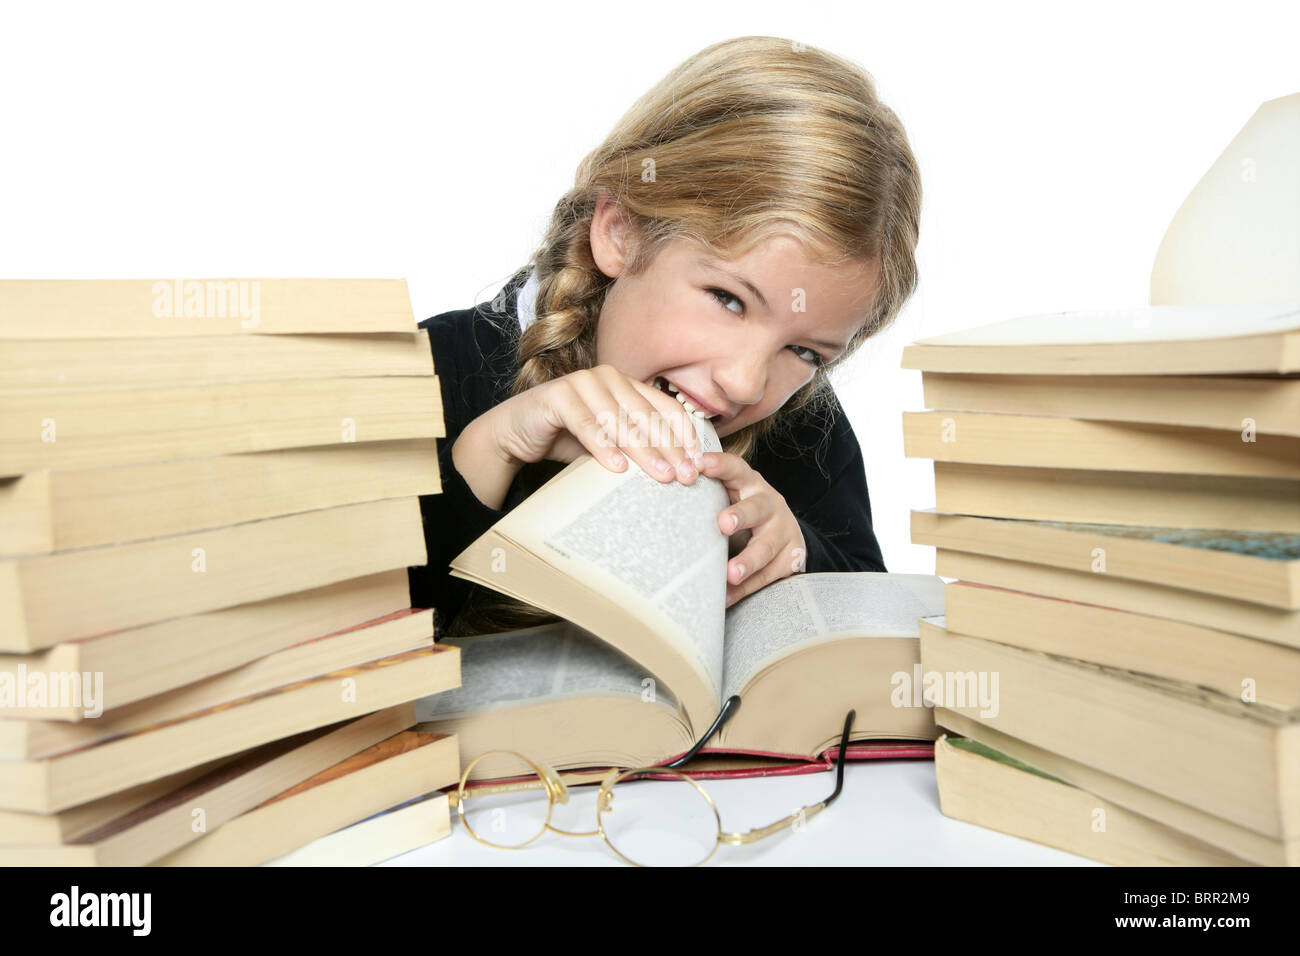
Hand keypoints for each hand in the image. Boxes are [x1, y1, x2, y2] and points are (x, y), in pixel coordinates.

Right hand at [486, 365, 704, 484]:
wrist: (515, 434)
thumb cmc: (566, 439)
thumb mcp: (609, 445)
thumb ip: (637, 448)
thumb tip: (679, 472)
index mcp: (626, 385)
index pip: (666, 407)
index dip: (684, 436)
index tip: (699, 464)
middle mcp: (608, 378)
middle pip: (647, 416)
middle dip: (669, 449)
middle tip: (685, 477)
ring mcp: (582, 383)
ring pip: (620, 420)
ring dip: (643, 451)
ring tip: (661, 476)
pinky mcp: (557, 395)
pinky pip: (586, 423)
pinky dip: (602, 446)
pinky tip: (617, 468)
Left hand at [695, 452, 807, 606]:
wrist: (785, 534)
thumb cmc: (743, 512)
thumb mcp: (730, 497)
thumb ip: (706, 496)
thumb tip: (665, 493)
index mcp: (750, 483)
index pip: (736, 469)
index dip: (719, 465)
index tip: (699, 464)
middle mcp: (770, 503)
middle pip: (757, 508)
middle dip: (741, 515)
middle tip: (723, 524)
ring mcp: (783, 531)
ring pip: (766, 546)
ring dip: (747, 561)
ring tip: (730, 574)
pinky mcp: (791, 557)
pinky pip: (767, 575)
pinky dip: (746, 588)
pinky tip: (727, 596)